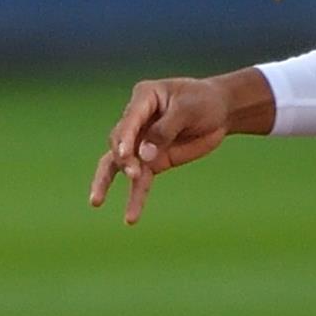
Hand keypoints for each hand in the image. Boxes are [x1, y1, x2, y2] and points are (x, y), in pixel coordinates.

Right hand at [88, 77, 236, 225]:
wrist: (220, 111)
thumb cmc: (203, 101)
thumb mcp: (189, 109)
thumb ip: (165, 130)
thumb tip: (144, 156)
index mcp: (144, 98)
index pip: (129, 120)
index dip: (124, 138)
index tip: (124, 156)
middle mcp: (136, 120)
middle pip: (119, 141)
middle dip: (123, 159)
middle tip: (132, 173)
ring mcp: (142, 142)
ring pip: (117, 163)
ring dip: (106, 182)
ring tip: (96, 201)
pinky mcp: (152, 161)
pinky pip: (140, 181)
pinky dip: (135, 198)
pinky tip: (131, 218)